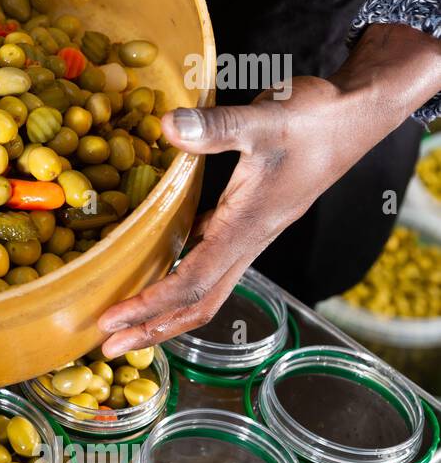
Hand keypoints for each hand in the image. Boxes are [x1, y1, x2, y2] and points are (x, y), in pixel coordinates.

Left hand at [98, 24, 440, 357]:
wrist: (355, 115)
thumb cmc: (315, 118)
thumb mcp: (264, 118)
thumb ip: (216, 127)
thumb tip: (168, 127)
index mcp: (248, 227)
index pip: (193, 282)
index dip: (150, 305)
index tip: (111, 321)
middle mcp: (248, 240)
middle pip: (199, 303)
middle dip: (153, 329)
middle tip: (107, 347)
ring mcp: (249, 234)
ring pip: (205, 288)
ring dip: (164, 312)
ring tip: (123, 326)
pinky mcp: (248, 221)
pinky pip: (207, 263)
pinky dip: (176, 279)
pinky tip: (153, 274)